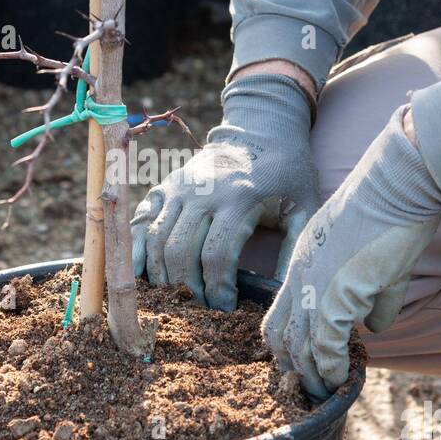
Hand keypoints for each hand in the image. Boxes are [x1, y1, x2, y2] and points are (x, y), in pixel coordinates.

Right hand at [130, 73, 320, 310]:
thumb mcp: (304, 208)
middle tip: (201, 307)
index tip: (225, 307)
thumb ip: (295, 249)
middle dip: (188, 288)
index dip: (217, 288)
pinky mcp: (166, 186)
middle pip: (180, 252)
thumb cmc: (286, 176)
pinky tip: (139, 274)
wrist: (261, 131)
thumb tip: (285, 294)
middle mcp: (203, 192)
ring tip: (179, 296)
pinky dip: (136, 249)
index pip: (216, 255)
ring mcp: (179, 188)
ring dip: (163, 275)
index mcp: (239, 199)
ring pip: (157, 240)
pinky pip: (142, 221)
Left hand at [263, 106, 440, 399]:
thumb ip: (374, 297)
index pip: (279, 313)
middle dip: (292, 368)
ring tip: (323, 394)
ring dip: (310, 375)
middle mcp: (298, 276)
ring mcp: (313, 286)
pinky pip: (323, 345)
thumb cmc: (393, 212)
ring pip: (298, 346)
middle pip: (279, 335)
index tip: (302, 366)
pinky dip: (329, 367)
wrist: (398, 184)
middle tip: (307, 390)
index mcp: (302, 263)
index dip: (288, 344)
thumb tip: (375, 326)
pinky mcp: (335, 294)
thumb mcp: (378, 262)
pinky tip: (339, 380)